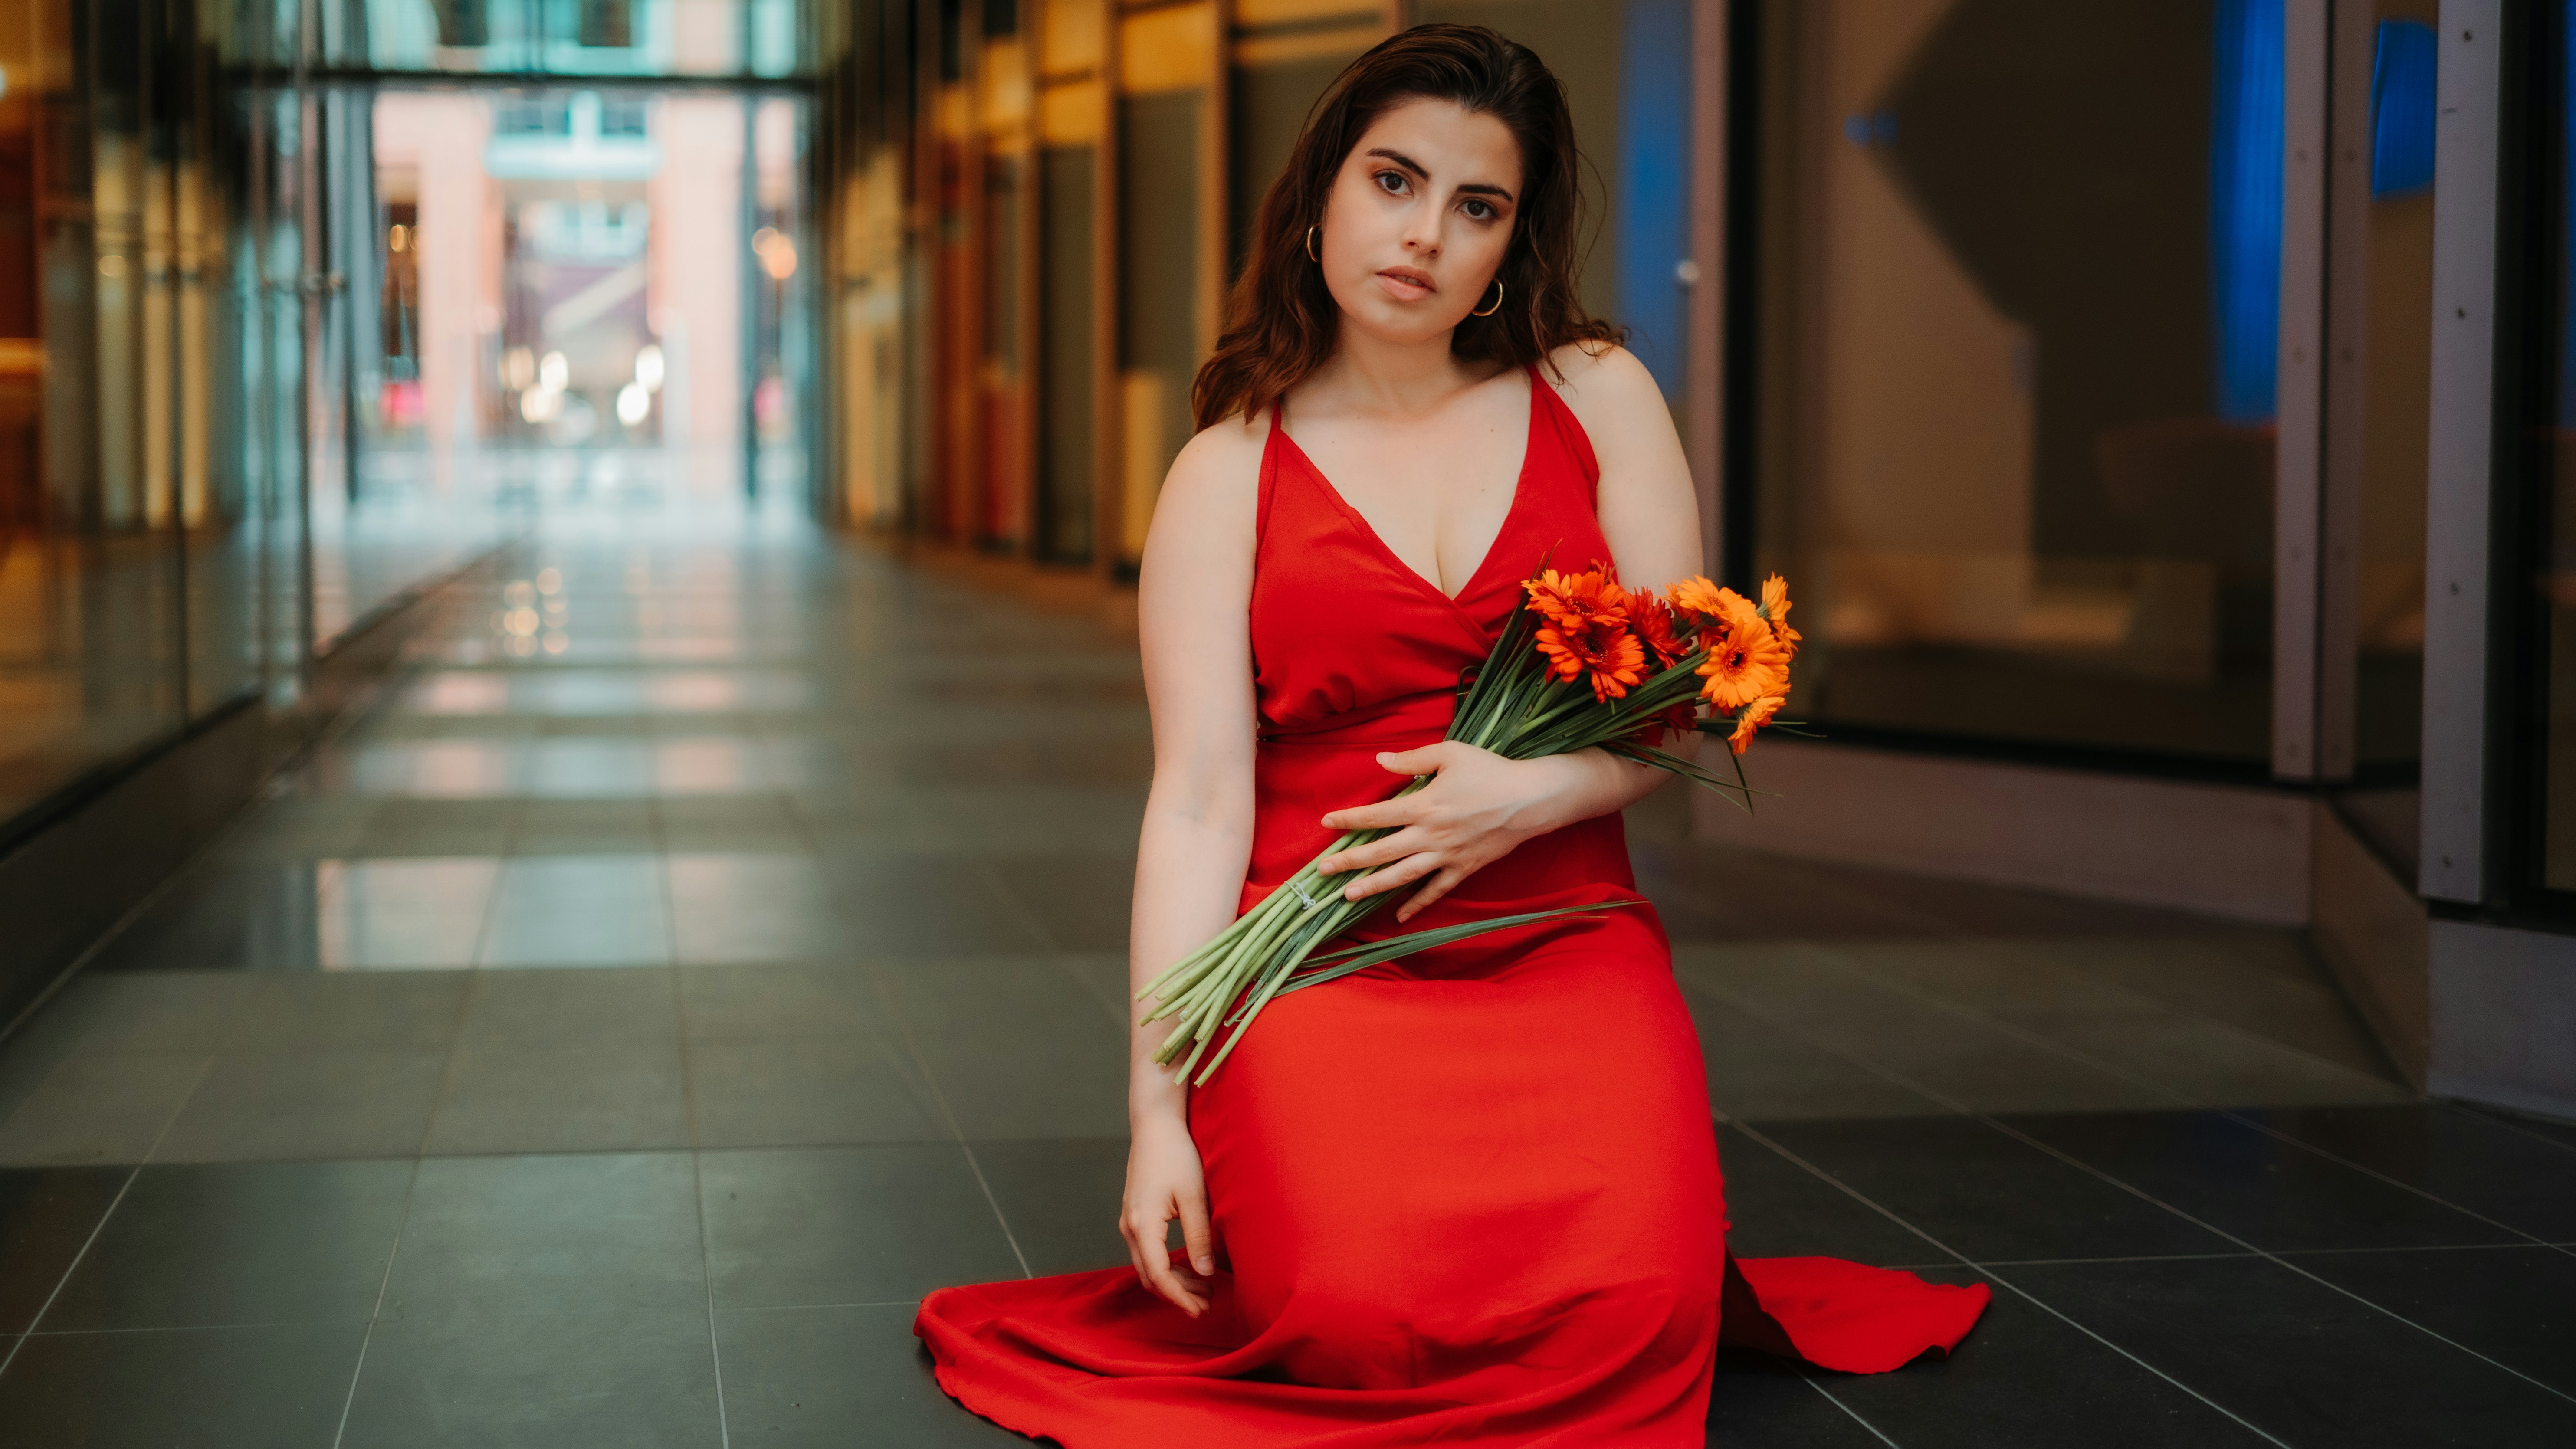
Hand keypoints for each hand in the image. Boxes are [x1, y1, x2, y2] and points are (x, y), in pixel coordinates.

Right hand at [1120, 1113, 1217, 1315]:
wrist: (1155, 1126)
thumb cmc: (1176, 1155)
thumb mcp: (1194, 1196)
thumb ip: (1198, 1236)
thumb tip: (1206, 1273)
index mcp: (1142, 1225)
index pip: (1158, 1276)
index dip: (1179, 1298)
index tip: (1200, 1311)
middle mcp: (1130, 1227)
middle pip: (1149, 1276)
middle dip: (1177, 1295)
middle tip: (1208, 1304)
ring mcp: (1130, 1222)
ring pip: (1147, 1266)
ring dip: (1173, 1282)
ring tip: (1204, 1289)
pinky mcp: (1136, 1216)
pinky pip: (1147, 1252)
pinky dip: (1167, 1266)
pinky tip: (1190, 1267)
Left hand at [1312, 742, 1586, 920]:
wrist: (1530, 799)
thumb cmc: (1490, 771)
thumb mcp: (1450, 754)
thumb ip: (1412, 760)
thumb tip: (1379, 760)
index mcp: (1424, 806)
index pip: (1377, 815)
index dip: (1349, 819)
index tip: (1326, 823)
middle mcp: (1430, 835)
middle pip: (1382, 851)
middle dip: (1349, 861)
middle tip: (1322, 871)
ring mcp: (1446, 856)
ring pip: (1403, 875)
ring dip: (1373, 886)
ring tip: (1347, 896)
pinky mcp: (1463, 868)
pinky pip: (1436, 890)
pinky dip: (1417, 904)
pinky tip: (1399, 916)